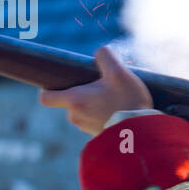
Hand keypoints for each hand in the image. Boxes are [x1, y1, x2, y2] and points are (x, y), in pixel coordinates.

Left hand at [38, 45, 152, 134]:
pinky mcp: (98, 137)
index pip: (45, 97)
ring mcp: (86, 129)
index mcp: (75, 100)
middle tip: (102, 88)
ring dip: (94, 106)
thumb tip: (100, 53)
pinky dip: (103, 116)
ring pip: (83, 112)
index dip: (48, 89)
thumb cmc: (128, 102)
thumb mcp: (119, 72)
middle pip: (69, 102)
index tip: (61, 83)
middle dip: (83, 94)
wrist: (143, 134)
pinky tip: (120, 112)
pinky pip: (95, 122)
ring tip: (115, 101)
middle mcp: (76, 117)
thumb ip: (105, 56)